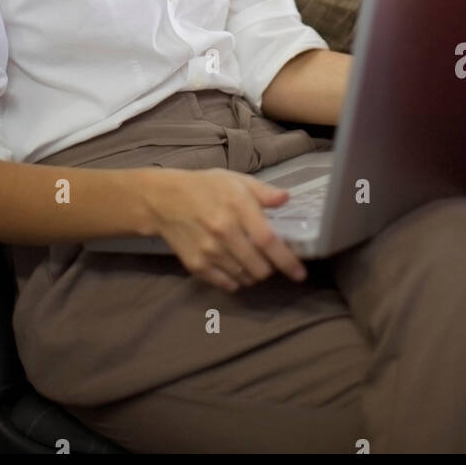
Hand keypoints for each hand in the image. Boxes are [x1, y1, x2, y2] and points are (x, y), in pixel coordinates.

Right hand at [144, 168, 306, 291]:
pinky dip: (237, 281)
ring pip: (245, 278)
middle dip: (270, 268)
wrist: (164, 200)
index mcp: (237, 206)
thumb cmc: (205, 187)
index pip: (268, 241)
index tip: (300, 273)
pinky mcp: (196, 265)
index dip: (287, 260)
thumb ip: (262, 191)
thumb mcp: (234, 180)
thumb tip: (286, 199)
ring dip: (254, 274)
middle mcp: (223, 231)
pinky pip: (227, 284)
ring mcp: (209, 251)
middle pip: (259, 266)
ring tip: (251, 261)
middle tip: (269, 259)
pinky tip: (235, 267)